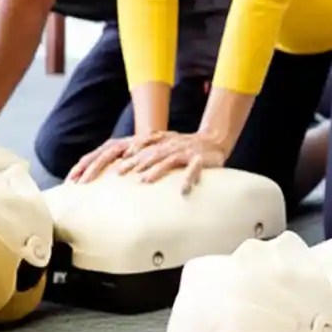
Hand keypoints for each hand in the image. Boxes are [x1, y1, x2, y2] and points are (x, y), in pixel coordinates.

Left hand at [70, 131, 228, 193]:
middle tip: (120, 174)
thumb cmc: (185, 147)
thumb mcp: (165, 144)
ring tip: (145, 180)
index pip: (142, 145)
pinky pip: (194, 168)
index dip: (128, 153)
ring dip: (157, 169)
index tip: (117, 164)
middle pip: (152, 153)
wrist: (214, 140)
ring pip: (170, 159)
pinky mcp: (201, 158)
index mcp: (162, 141)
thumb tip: (121, 162)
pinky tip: (184, 190)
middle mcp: (173, 144)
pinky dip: (189, 178)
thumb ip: (147, 150)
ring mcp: (187, 151)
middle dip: (136, 162)